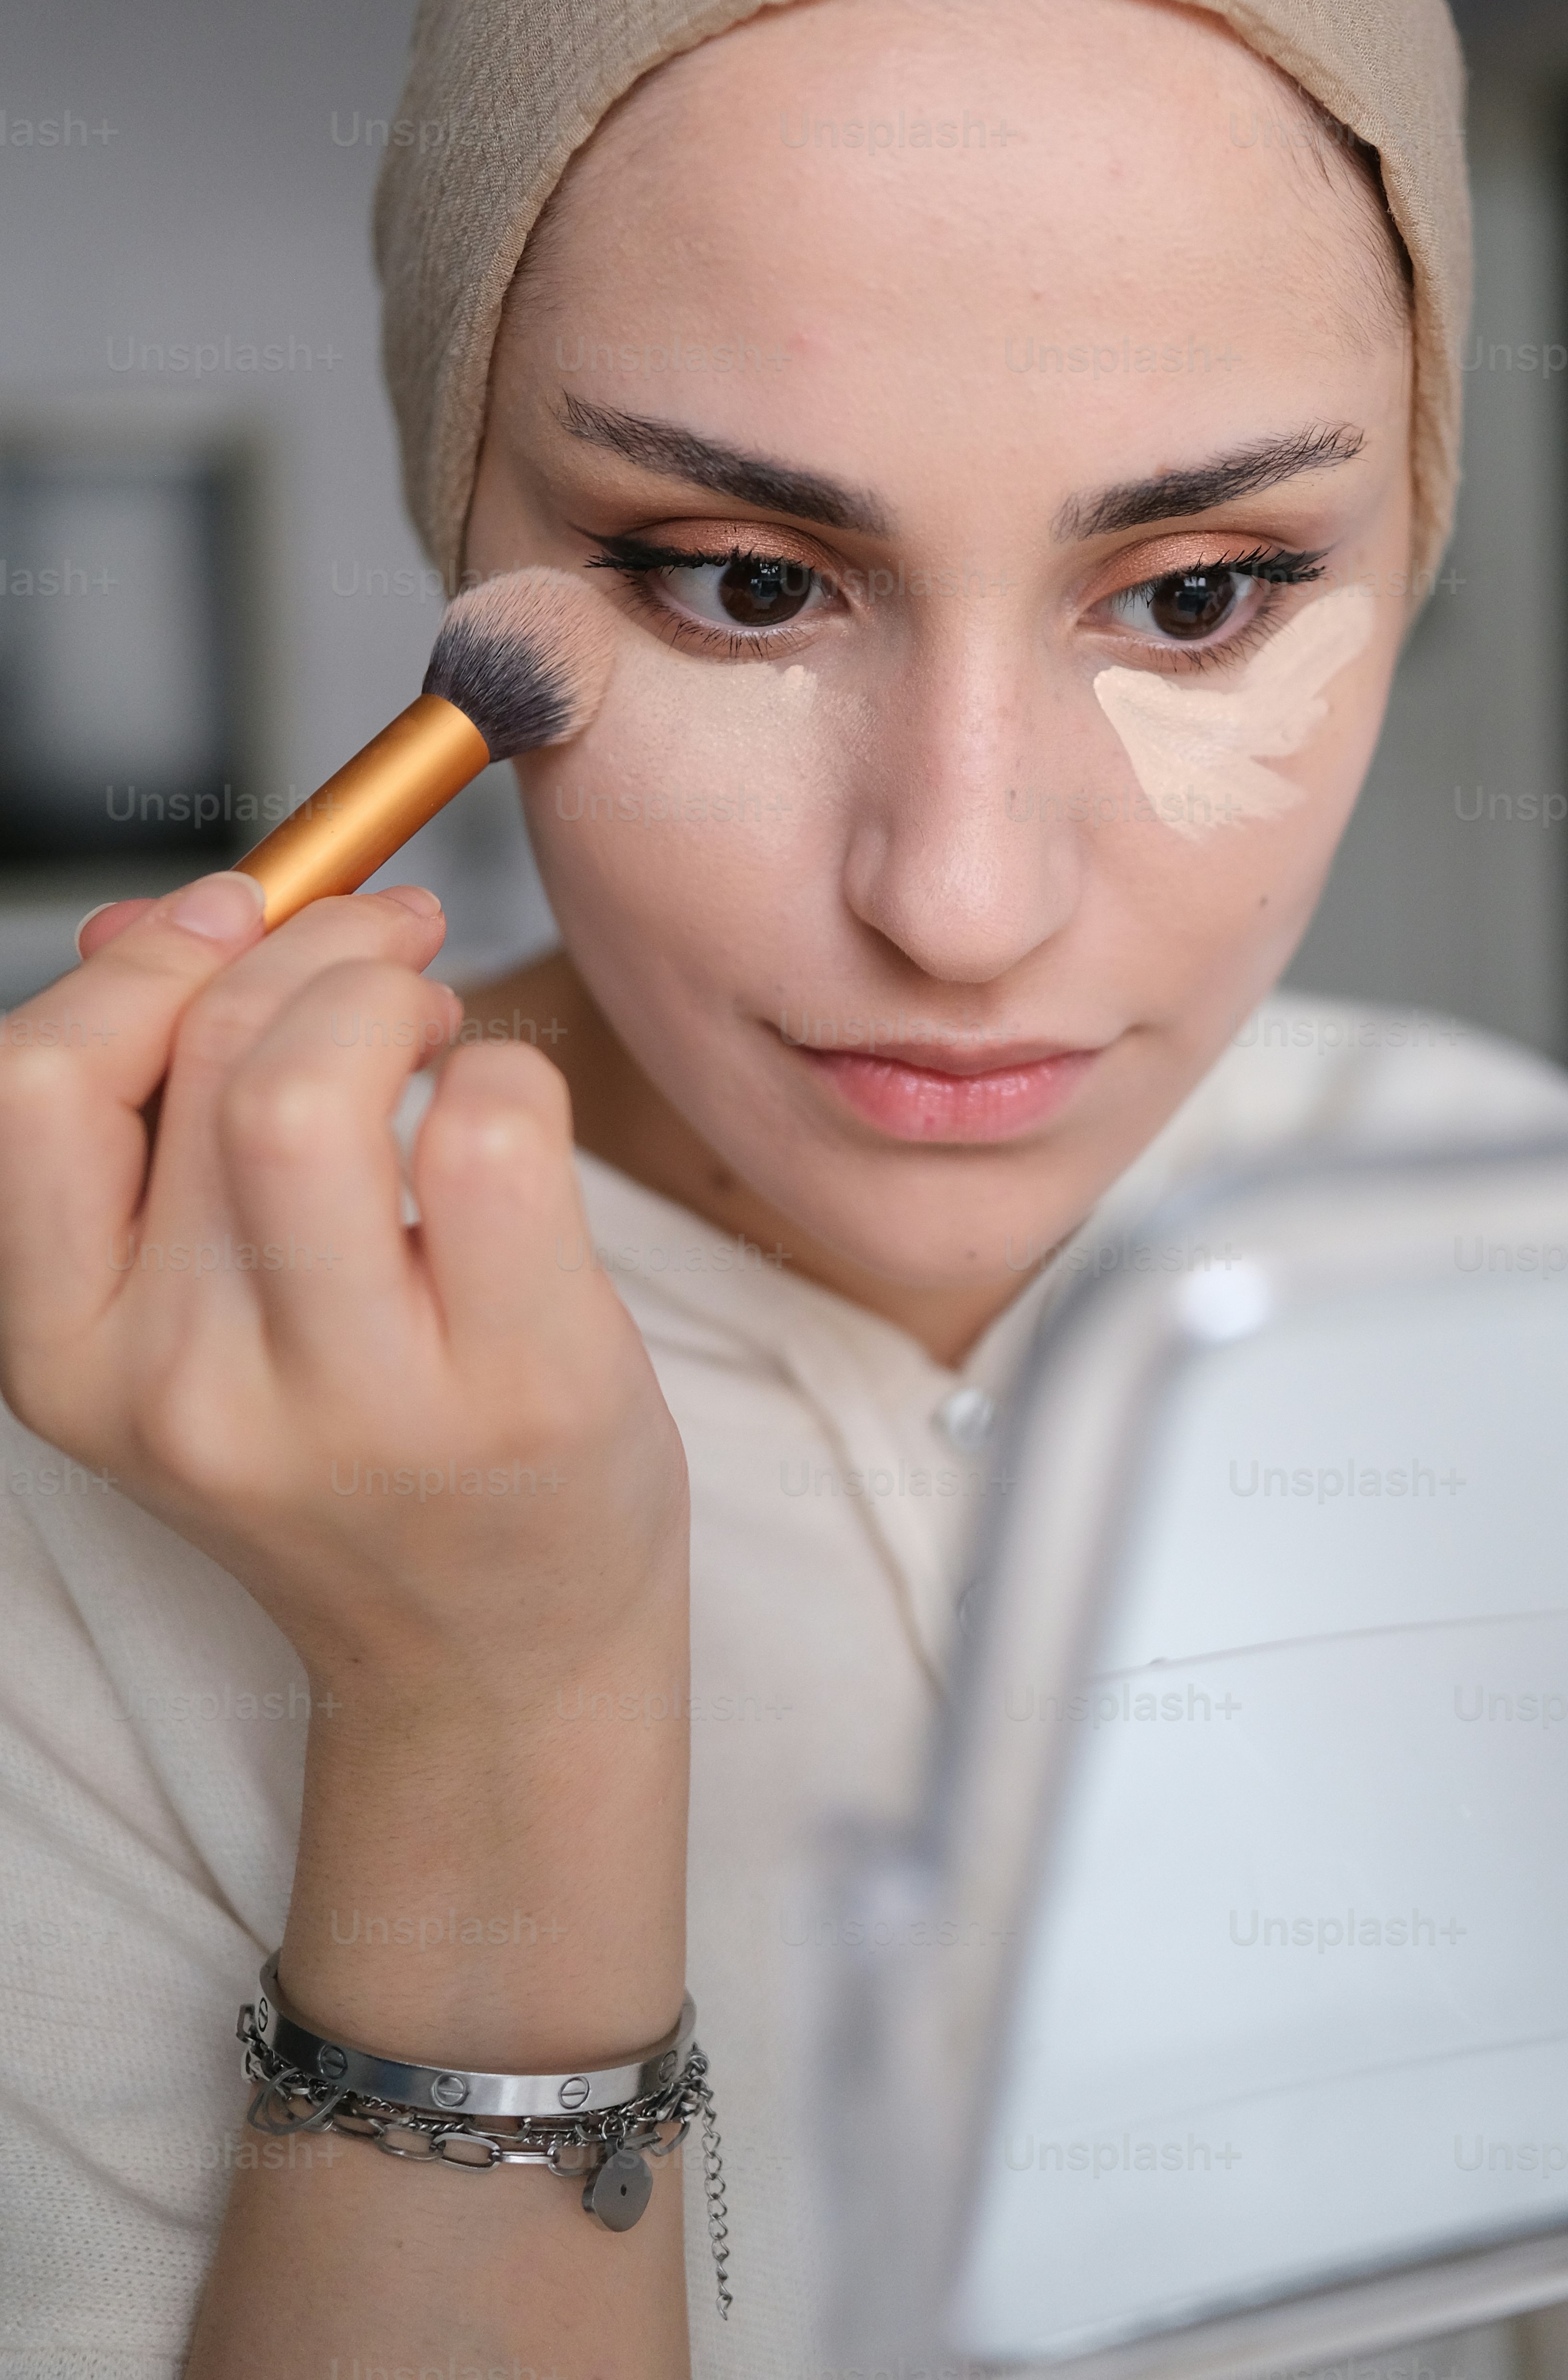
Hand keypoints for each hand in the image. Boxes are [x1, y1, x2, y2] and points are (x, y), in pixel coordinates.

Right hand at [0, 872, 686, 1702]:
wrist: (491, 1656)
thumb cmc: (355, 1445)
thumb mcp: (199, 1309)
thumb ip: (155, 1118)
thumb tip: (149, 922)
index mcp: (74, 1358)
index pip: (37, 1089)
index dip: (150, 962)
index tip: (242, 912)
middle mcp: (189, 1389)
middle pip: (215, 1058)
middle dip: (312, 944)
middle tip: (386, 953)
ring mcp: (355, 1400)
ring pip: (327, 1083)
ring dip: (396, 995)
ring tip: (435, 1025)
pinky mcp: (519, 1388)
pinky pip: (492, 1132)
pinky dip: (511, 1073)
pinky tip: (505, 1112)